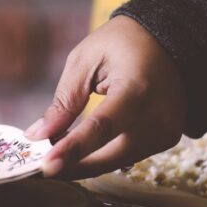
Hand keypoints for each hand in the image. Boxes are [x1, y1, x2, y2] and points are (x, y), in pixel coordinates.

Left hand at [26, 15, 185, 179]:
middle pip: (110, 156)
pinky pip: (127, 155)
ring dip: (84, 162)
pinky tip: (81, 148)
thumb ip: (64, 100)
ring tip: (55, 151)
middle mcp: (157, 117)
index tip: (46, 166)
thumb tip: (38, 136)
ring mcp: (165, 131)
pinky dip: (102, 154)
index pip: (102, 127)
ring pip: (117, 161)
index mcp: (137, 90)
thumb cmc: (122, 43)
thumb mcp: (85, 60)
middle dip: (72, 166)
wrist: (168, 41)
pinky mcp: (165, 139)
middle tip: (40, 165)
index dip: (72, 149)